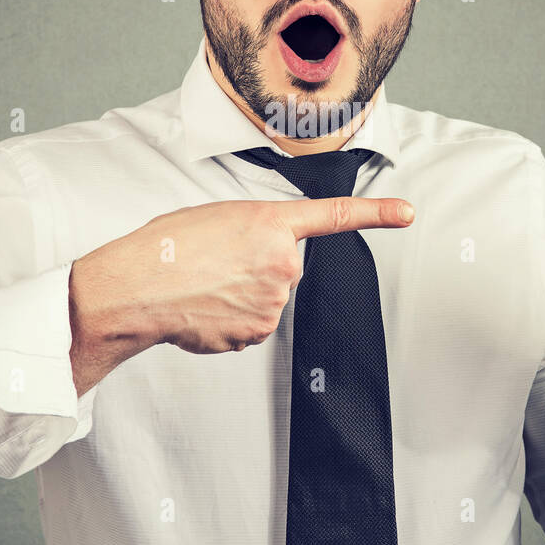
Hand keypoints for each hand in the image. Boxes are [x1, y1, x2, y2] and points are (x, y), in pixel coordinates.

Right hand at [70, 195, 414, 357]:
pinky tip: (204, 310)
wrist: (137, 287)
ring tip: (204, 286)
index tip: (407, 212)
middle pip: (285, 268)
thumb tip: (258, 259)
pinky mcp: (257, 332)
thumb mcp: (217, 218)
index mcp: (270, 222)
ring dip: (242, 296)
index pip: (334, 215)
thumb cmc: (167, 247)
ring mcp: (273, 301)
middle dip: (258, 268)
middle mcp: (282, 261)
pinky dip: (230, 321)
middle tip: (217, 264)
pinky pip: (251, 326)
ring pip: (268, 299)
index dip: (376, 213)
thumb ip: (253, 232)